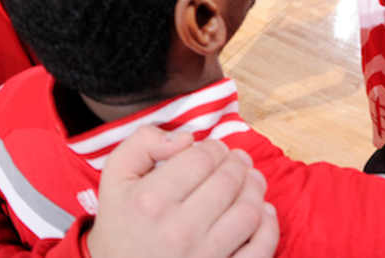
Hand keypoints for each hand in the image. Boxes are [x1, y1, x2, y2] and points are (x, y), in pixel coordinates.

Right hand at [88, 128, 277, 257]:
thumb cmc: (121, 226)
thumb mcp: (115, 180)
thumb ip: (142, 144)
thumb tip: (186, 139)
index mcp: (151, 202)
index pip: (203, 157)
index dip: (214, 147)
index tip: (212, 151)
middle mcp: (178, 230)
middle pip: (230, 180)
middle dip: (237, 162)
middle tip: (235, 161)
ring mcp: (202, 256)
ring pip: (249, 211)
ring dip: (256, 188)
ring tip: (249, 180)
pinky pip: (259, 249)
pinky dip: (269, 226)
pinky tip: (262, 212)